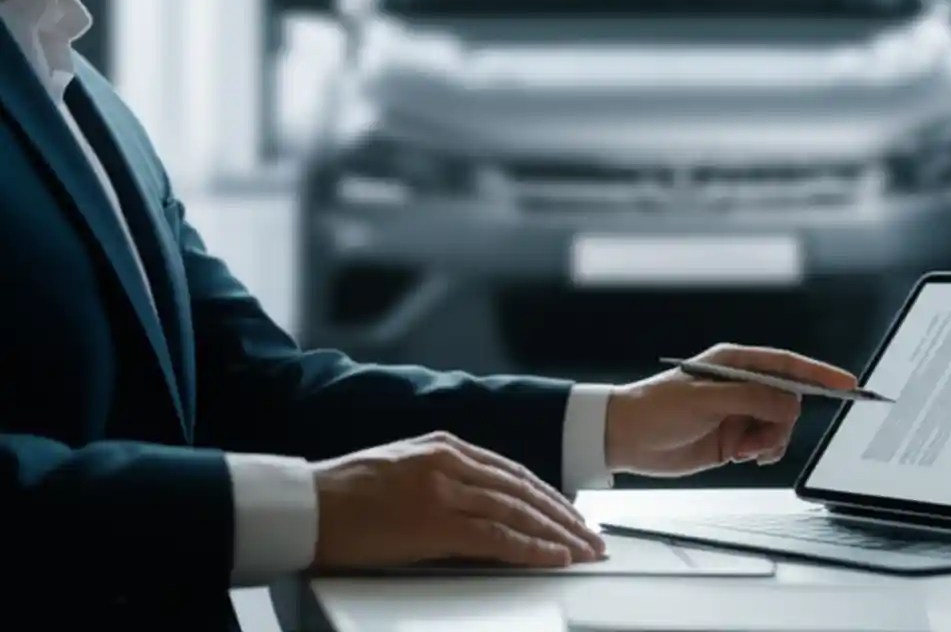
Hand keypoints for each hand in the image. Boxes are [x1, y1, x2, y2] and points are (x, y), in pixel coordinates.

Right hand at [310, 432, 606, 569]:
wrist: (305, 506)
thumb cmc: (344, 495)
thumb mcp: (402, 467)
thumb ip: (442, 476)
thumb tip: (477, 501)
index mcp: (444, 447)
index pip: (512, 472)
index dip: (548, 495)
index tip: (572, 513)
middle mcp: (450, 462)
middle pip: (524, 490)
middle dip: (564, 516)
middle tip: (592, 537)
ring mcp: (444, 491)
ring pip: (518, 512)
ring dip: (558, 535)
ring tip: (584, 552)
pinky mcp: (434, 523)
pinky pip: (497, 537)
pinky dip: (531, 549)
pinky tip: (553, 558)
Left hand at [605, 343, 856, 475]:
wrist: (624, 437)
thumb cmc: (656, 407)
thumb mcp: (705, 399)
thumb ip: (750, 398)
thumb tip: (788, 403)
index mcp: (734, 363)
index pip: (787, 364)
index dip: (819, 373)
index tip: (847, 384)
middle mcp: (741, 385)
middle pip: (788, 399)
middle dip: (783, 419)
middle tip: (760, 435)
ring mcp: (739, 412)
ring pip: (780, 426)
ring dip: (770, 440)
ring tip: (744, 449)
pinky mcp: (734, 438)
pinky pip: (766, 444)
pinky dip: (763, 452)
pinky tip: (744, 455)